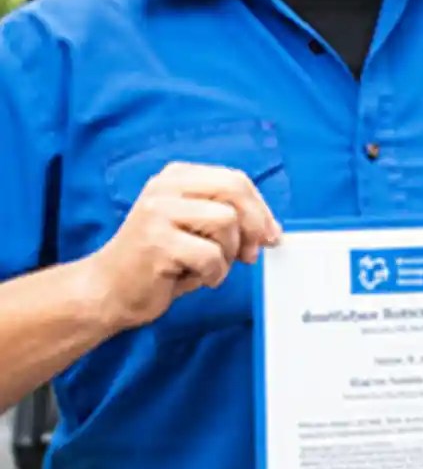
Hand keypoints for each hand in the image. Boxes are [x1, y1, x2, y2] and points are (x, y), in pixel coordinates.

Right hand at [84, 161, 282, 331]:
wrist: (108, 291)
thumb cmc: (158, 261)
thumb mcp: (195, 228)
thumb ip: (228, 217)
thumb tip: (270, 229)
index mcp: (176, 177)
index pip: (236, 179)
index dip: (260, 209)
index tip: (270, 235)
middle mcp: (165, 187)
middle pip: (235, 189)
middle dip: (254, 225)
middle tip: (251, 253)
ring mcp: (157, 211)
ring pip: (226, 221)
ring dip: (228, 253)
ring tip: (209, 266)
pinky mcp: (156, 241)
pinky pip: (211, 255)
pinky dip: (213, 273)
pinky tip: (196, 277)